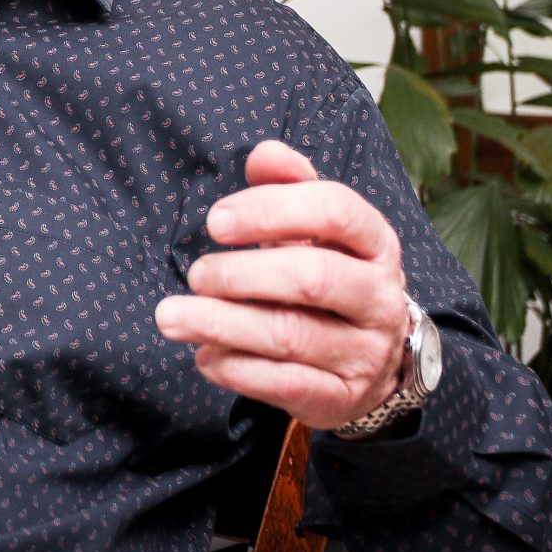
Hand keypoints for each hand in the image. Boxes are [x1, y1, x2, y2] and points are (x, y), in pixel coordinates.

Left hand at [153, 140, 410, 430]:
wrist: (377, 361)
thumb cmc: (332, 279)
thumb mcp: (319, 231)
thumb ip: (291, 187)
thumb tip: (264, 154)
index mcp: (376, 243)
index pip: (335, 210)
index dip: (270, 210)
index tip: (215, 221)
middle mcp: (380, 297)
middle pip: (312, 277)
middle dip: (241, 274)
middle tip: (195, 274)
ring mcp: (365, 351)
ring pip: (291, 336)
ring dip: (221, 324)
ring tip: (172, 316)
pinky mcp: (342, 397)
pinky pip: (285, 385)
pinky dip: (236, 369)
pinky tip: (204, 356)